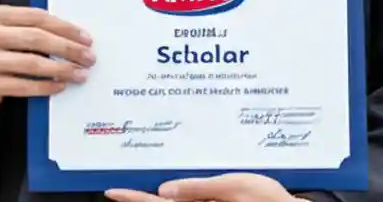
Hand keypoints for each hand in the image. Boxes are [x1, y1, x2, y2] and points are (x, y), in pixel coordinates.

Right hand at [0, 5, 93, 112]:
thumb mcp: (7, 32)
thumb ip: (32, 28)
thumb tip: (74, 37)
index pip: (36, 17)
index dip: (65, 27)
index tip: (86, 38)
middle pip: (35, 38)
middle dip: (67, 48)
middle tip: (88, 57)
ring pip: (30, 63)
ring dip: (60, 69)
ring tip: (79, 73)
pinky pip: (21, 86)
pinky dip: (44, 87)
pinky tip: (59, 86)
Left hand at [105, 173, 300, 201]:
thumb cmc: (269, 201)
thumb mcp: (236, 186)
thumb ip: (199, 188)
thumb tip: (165, 191)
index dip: (132, 199)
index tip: (112, 192)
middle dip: (143, 198)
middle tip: (121, 187)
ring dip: (163, 197)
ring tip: (147, 182)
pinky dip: (183, 195)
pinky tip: (180, 188)